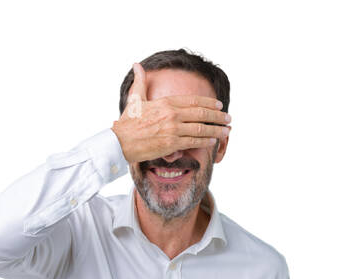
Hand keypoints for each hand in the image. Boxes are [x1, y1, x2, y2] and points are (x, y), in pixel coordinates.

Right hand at [111, 62, 229, 163]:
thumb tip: (137, 65)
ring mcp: (172, 129)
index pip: (193, 100)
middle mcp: (172, 114)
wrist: (119, 142)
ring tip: (226, 130)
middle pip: (201, 113)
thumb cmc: (127, 122)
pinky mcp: (171, 144)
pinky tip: (213, 140)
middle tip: (228, 118)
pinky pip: (193, 141)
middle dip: (218, 116)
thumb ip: (140, 81)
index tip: (220, 105)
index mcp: (166, 102)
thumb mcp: (135, 99)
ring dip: (216, 129)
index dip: (209, 102)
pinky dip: (205, 141)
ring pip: (201, 128)